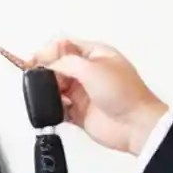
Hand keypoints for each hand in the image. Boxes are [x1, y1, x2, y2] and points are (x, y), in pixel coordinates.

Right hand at [30, 38, 167, 155]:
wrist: (135, 126)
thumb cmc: (127, 95)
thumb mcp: (92, 68)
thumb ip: (65, 62)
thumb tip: (47, 63)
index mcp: (95, 54)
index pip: (64, 45)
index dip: (48, 52)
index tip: (37, 61)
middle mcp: (88, 72)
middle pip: (56, 66)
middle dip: (47, 72)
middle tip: (41, 79)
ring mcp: (84, 92)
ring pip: (55, 87)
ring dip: (50, 91)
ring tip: (55, 95)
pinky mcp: (79, 112)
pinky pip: (58, 108)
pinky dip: (54, 108)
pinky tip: (59, 108)